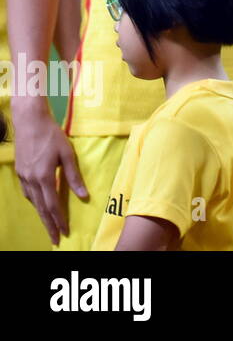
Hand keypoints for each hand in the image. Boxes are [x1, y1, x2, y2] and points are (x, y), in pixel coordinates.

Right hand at [14, 106, 87, 245]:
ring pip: (32, 202)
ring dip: (41, 215)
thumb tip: (84, 196)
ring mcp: (23, 177)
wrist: (30, 122)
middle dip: (49, 225)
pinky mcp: (20, 172)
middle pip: (40, 208)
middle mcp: (31, 181)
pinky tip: (39, 204)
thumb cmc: (52, 136)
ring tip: (49, 225)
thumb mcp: (68, 155)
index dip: (59, 220)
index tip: (65, 232)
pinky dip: (34, 202)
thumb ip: (74, 177)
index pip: (52, 205)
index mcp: (44, 177)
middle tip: (55, 239)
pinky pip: (27, 192)